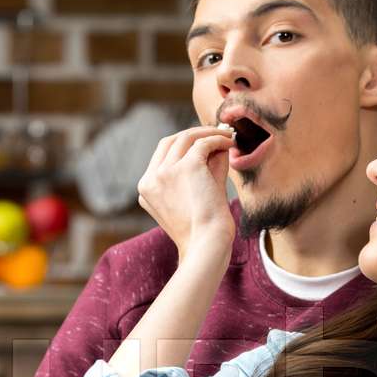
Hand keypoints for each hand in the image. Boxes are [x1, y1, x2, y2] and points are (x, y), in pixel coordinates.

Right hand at [136, 124, 236, 261]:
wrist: (208, 243)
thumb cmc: (205, 227)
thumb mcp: (198, 193)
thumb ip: (203, 167)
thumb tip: (216, 139)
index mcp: (147, 188)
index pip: (161, 155)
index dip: (183, 144)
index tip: (203, 142)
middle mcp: (151, 179)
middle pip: (170, 141)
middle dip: (194, 134)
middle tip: (216, 133)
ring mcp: (166, 172)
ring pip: (186, 137)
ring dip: (209, 132)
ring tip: (228, 136)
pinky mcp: (186, 167)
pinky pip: (203, 143)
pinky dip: (218, 139)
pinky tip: (230, 142)